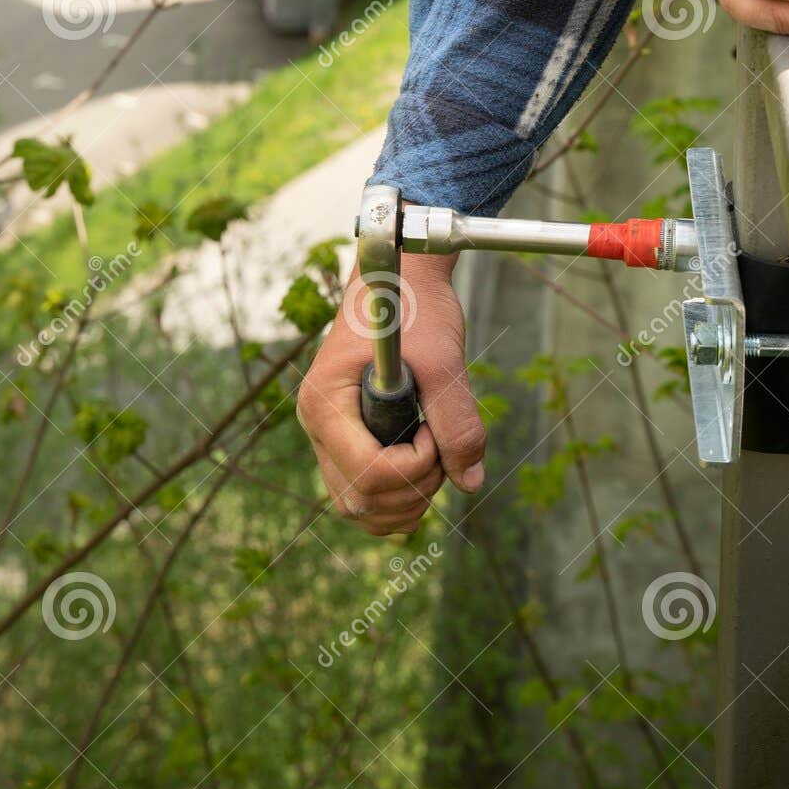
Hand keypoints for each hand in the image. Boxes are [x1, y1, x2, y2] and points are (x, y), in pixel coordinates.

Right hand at [298, 251, 485, 536]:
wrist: (402, 280)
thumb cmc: (416, 307)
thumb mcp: (443, 361)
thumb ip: (458, 422)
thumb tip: (470, 482)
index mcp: (326, 403)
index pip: (367, 472)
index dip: (415, 465)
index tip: (436, 429)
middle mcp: (317, 426)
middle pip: (360, 501)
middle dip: (414, 488)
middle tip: (440, 442)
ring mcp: (328, 437)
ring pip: (359, 508)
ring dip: (407, 500)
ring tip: (433, 452)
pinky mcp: (345, 441)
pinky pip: (363, 496)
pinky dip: (396, 498)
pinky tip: (424, 466)